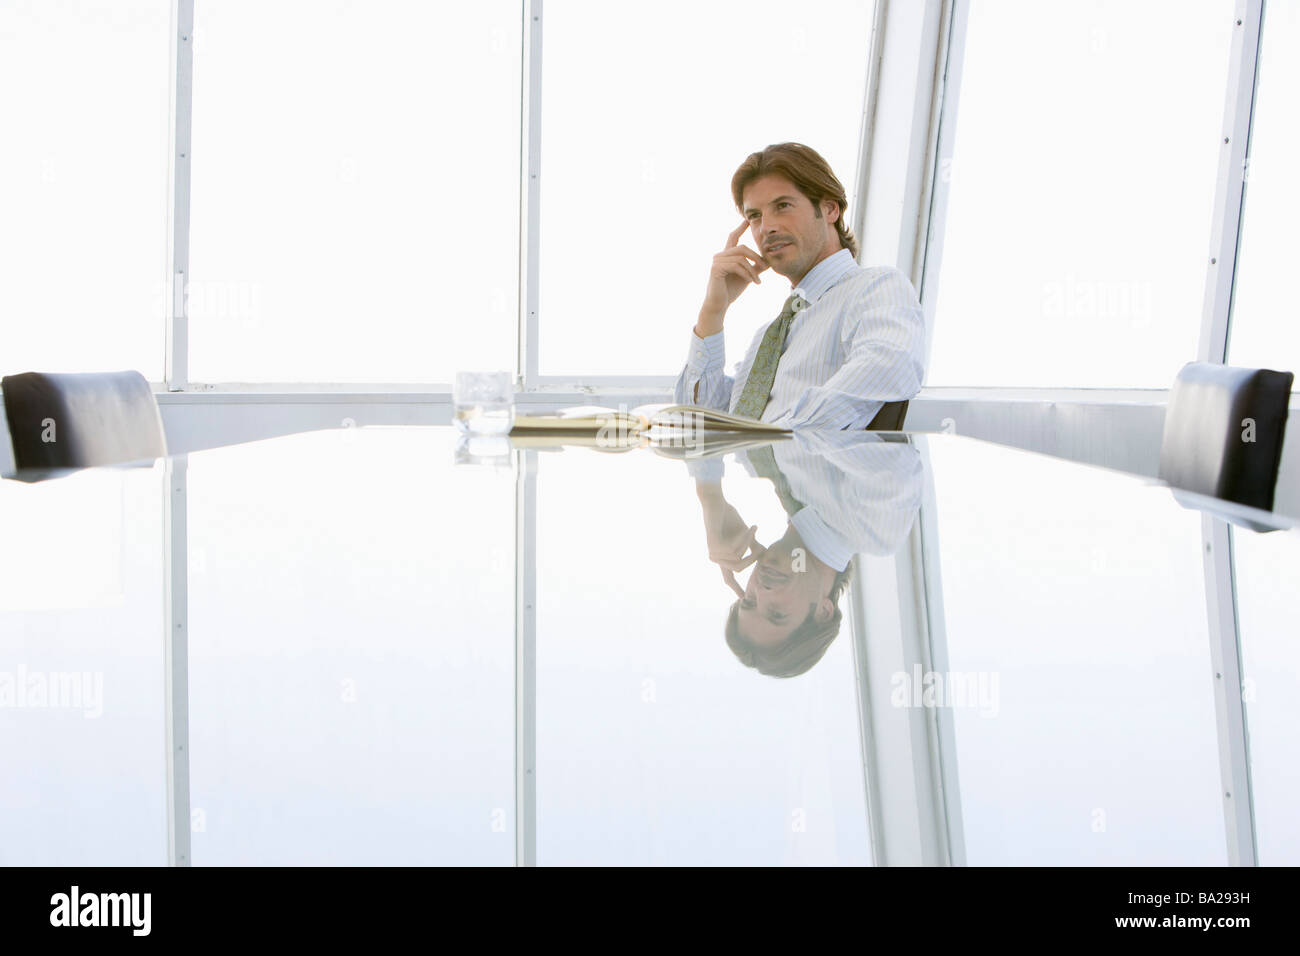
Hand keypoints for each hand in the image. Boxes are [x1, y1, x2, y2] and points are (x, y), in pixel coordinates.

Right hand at [695, 219, 769, 336]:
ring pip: (741, 258)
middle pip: (742, 248)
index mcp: (726, 255)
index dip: (741, 227)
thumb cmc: (731, 291)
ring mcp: (716, 261)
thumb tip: (769, 260)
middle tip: (765, 267)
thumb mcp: (747, 276)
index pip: (733, 237)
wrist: (719, 305)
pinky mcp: (716, 269)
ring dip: (753, 270)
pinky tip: (752, 282)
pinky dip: (747, 274)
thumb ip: (756, 267)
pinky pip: (736, 266)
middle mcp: (720, 255)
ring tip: (758, 281)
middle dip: (756, 256)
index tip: (748, 220)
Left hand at [697, 484, 765, 595]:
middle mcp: (716, 557)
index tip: (743, 598)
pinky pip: (735, 550)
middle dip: (752, 557)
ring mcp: (713, 553)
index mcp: (723, 557)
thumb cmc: (729, 517)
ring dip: (748, 542)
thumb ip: (753, 547)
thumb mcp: (745, 535)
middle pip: (738, 569)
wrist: (717, 503)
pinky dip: (744, 538)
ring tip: (751, 528)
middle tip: (761, 544)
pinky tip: (747, 527)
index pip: (727, 577)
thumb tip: (765, 556)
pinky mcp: (713, 546)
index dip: (735, 588)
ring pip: (738, 559)